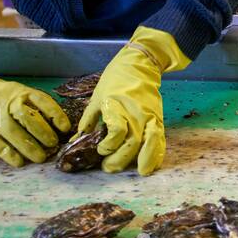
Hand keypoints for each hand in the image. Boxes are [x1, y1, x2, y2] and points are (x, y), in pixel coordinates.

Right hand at [0, 11, 69, 166]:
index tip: (65, 128)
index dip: (55, 115)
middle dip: (44, 134)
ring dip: (29, 147)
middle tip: (53, 145)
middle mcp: (6, 102)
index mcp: (19, 92)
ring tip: (41, 157)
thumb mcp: (15, 92)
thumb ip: (32, 105)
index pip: (42, 101)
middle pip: (28, 118)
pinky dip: (9, 154)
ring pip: (13, 133)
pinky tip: (20, 162)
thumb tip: (55, 126)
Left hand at [74, 26, 190, 174]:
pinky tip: (152, 164)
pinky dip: (158, 153)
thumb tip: (76, 141)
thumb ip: (88, 120)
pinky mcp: (159, 118)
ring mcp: (149, 116)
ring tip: (140, 172)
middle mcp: (135, 112)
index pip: (117, 130)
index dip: (109, 145)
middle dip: (121, 159)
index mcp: (116, 105)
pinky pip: (161, 138)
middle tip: (109, 168)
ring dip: (146, 159)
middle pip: (132, 142)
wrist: (140, 65)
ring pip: (151, 141)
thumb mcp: (97, 97)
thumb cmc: (115, 81)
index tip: (101, 150)